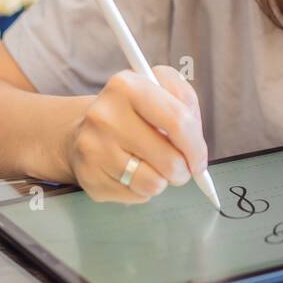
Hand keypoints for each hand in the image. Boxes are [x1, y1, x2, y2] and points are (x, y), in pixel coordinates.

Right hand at [65, 65, 207, 203]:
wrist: (83, 128)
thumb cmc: (132, 111)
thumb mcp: (160, 88)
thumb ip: (186, 105)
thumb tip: (197, 149)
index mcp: (126, 86)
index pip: (178, 121)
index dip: (197, 146)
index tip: (200, 159)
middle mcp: (105, 116)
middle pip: (170, 160)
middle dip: (184, 170)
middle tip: (182, 167)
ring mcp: (93, 148)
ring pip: (154, 183)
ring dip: (163, 181)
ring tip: (154, 166)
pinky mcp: (89, 177)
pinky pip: (136, 196)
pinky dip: (143, 189)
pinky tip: (132, 173)